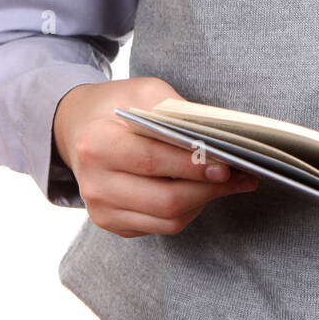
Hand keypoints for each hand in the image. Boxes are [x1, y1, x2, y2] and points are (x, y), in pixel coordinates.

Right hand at [52, 77, 257, 237]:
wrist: (79, 128)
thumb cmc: (118, 106)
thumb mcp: (146, 92)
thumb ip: (178, 114)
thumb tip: (219, 138)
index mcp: (97, 144)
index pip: (153, 161)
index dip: (192, 166)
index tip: (226, 164)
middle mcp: (94, 183)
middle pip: (164, 199)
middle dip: (208, 189)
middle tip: (239, 175)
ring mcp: (100, 209)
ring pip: (167, 219)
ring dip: (203, 201)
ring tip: (227, 182)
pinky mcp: (112, 224)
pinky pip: (161, 226)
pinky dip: (188, 210)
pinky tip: (200, 190)